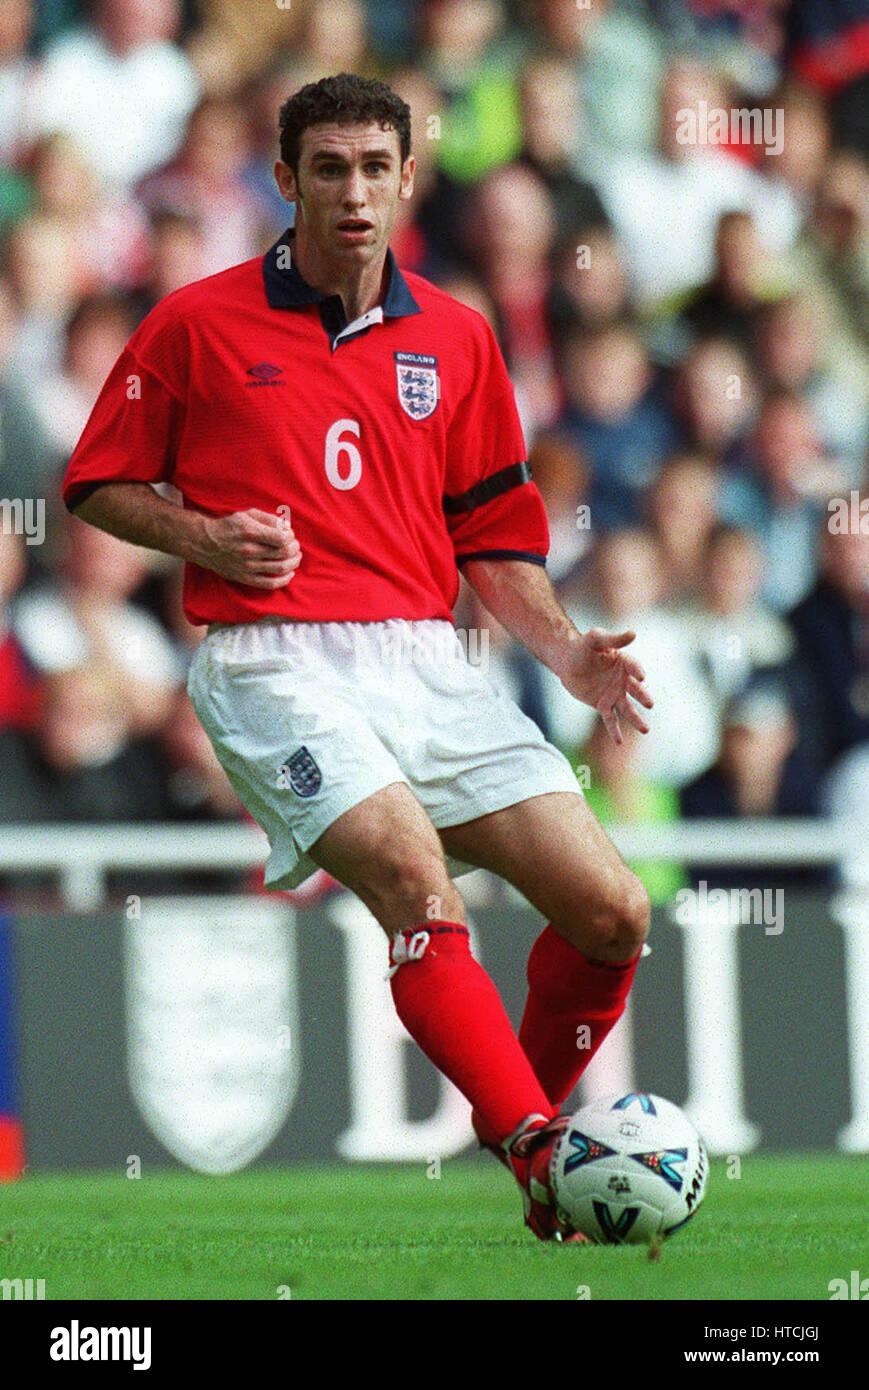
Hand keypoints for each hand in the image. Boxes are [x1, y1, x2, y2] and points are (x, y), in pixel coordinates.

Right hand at [195, 508, 300, 589]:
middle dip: (294, 549)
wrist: (205, 543)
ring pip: (280, 568)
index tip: (290, 535)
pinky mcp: (244, 578)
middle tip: (295, 546)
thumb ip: (269, 519)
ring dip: (293, 563)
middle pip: (283, 553)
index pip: (282, 538)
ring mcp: (247, 566)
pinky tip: (290, 573)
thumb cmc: (230, 527)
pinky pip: (270, 584)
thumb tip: (288, 528)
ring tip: (295, 557)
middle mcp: (249, 550)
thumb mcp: (248, 515)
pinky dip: (284, 580)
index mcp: (250, 532)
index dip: (291, 537)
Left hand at [559, 628, 652, 743]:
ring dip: (636, 719)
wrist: (567, 661)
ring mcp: (614, 693)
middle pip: (635, 689)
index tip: (641, 676)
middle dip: (642, 696)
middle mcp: (623, 680)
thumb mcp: (596, 638)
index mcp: (624, 662)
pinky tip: (619, 742)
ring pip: (627, 708)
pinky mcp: (602, 704)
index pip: (633, 667)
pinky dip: (615, 730)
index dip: (637, 671)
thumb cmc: (583, 646)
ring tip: (645, 730)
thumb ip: (613, 639)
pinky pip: (610, 719)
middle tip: (650, 704)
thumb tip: (634, 633)